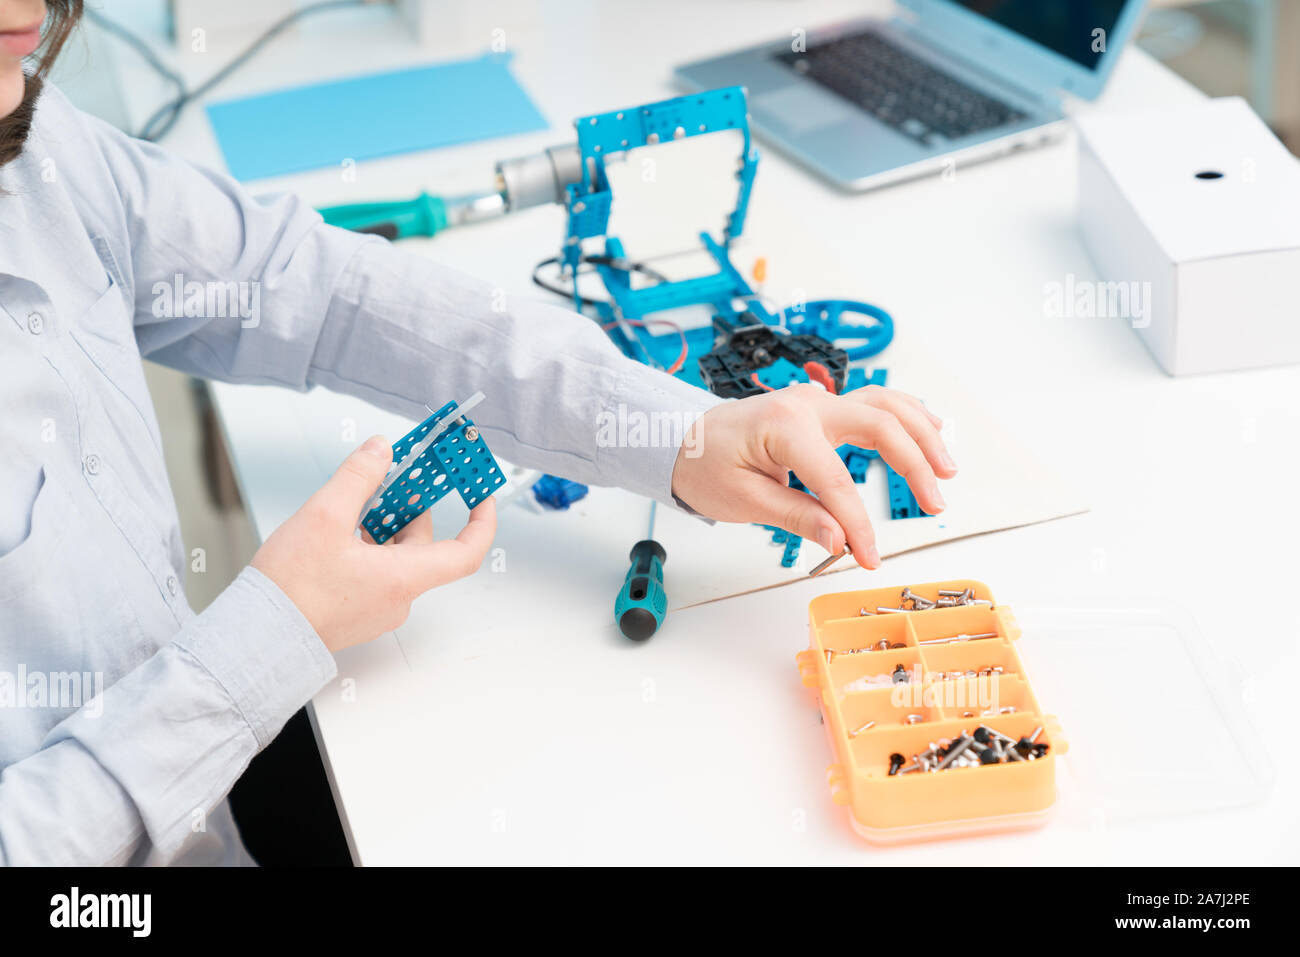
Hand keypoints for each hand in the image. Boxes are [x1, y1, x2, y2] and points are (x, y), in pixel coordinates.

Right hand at [251, 435, 496, 651]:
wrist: (256, 637)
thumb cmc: (290, 590)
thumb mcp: (325, 516)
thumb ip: (358, 477)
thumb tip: (380, 450)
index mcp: (404, 578)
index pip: (466, 552)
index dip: (481, 521)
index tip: (482, 496)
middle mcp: (398, 598)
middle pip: (421, 546)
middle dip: (409, 509)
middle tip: (395, 477)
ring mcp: (377, 608)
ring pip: (394, 558)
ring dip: (382, 526)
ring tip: (357, 499)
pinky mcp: (356, 612)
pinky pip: (375, 573)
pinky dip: (366, 547)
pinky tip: (340, 529)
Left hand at [671, 384, 955, 569]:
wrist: (681, 438)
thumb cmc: (705, 465)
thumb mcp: (744, 501)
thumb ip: (798, 517)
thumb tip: (840, 541)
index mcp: (784, 426)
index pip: (837, 481)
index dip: (859, 524)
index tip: (870, 556)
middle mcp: (807, 404)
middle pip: (881, 425)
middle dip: (915, 466)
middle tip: (935, 505)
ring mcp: (816, 400)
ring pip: (886, 404)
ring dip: (922, 433)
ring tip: (947, 468)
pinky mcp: (821, 406)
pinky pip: (875, 403)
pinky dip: (906, 416)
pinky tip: (930, 431)